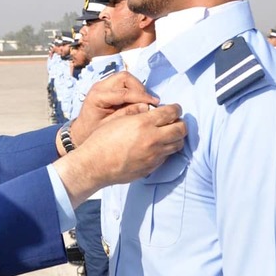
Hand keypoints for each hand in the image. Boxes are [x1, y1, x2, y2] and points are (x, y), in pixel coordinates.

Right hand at [53, 103, 185, 207]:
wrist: (94, 165)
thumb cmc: (101, 140)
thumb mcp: (115, 119)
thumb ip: (134, 111)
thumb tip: (147, 108)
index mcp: (143, 123)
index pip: (171, 113)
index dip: (176, 108)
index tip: (175, 108)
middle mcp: (152, 139)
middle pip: (181, 129)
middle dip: (181, 123)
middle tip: (175, 120)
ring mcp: (154, 155)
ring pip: (177, 144)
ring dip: (176, 137)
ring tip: (168, 134)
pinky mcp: (152, 167)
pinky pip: (166, 156)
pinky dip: (166, 149)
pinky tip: (156, 147)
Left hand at [70, 72, 159, 146]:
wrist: (80, 131)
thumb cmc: (92, 131)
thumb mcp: (109, 126)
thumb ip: (126, 115)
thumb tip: (145, 107)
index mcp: (97, 97)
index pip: (123, 92)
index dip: (141, 97)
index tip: (154, 103)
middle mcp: (99, 87)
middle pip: (125, 77)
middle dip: (139, 88)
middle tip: (148, 102)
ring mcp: (102, 85)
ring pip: (125, 77)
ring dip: (137, 88)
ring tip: (144, 102)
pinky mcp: (107, 87)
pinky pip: (123, 82)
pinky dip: (133, 89)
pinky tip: (138, 101)